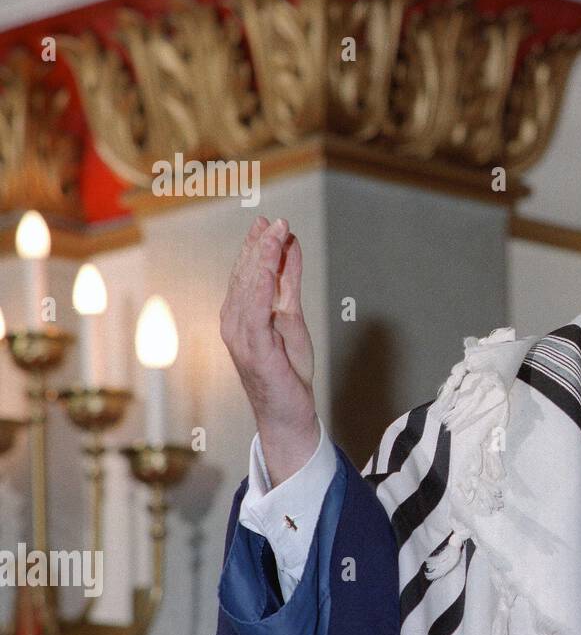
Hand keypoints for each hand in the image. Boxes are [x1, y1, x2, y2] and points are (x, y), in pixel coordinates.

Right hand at [219, 216, 317, 484]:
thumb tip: (290, 245)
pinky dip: (259, 285)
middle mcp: (234, 321)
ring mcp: (240, 336)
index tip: (271, 221)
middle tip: (276, 220)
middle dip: (260, 245)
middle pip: (245, 275)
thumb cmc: (287, 368)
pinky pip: (254, 312)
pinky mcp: (254, 350)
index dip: (257, 245)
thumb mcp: (292, 316)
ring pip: (247, 288)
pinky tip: (267, 266)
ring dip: (261, 258)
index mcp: (241, 313)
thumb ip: (288, 280)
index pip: (246, 272)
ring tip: (275, 233)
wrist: (288, 413)